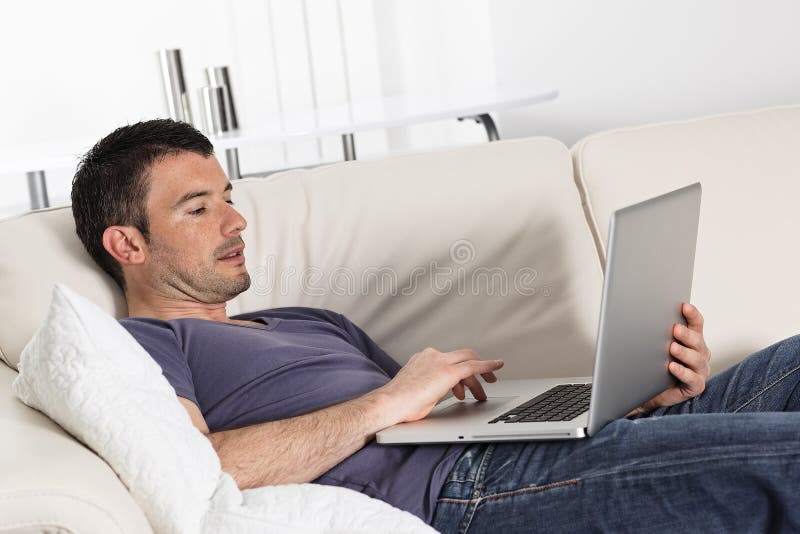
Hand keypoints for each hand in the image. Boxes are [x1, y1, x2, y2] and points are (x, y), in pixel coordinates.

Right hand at [377, 347, 503, 423]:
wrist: (389, 404)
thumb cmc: (398, 404)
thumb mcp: (416, 390)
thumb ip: (430, 386)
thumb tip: (438, 394)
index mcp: (422, 358)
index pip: (448, 360)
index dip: (461, 370)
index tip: (466, 379)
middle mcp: (432, 355)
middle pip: (462, 357)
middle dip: (476, 370)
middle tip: (485, 383)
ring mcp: (439, 361)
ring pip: (468, 363)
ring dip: (478, 380)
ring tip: (481, 396)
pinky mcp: (447, 371)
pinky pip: (473, 366)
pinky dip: (487, 366)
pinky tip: (497, 367)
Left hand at [627, 302, 711, 416]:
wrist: (652, 390)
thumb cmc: (656, 364)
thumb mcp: (656, 345)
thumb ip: (655, 331)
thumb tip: (638, 312)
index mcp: (693, 339)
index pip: (696, 324)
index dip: (692, 314)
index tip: (684, 306)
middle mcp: (700, 353)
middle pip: (697, 340)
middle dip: (686, 334)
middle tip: (675, 329)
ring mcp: (700, 370)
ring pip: (697, 359)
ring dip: (684, 353)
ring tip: (672, 348)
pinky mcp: (696, 386)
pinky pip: (692, 379)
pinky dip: (682, 372)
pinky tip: (672, 367)